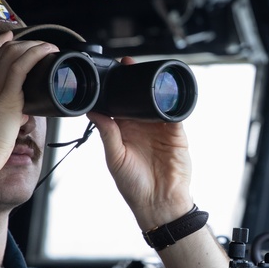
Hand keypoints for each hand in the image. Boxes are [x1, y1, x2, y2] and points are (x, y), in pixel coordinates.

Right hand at [0, 33, 57, 175]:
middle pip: (1, 51)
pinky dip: (35, 55)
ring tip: (47, 47)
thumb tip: (20, 113)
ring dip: (33, 47)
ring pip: (12, 55)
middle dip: (23, 44)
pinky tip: (46, 51)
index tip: (10, 37)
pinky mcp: (6, 98)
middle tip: (39, 45)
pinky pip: (21, 67)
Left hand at [86, 60, 193, 228]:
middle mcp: (141, 127)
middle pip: (138, 98)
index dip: (115, 89)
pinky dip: (172, 102)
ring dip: (154, 88)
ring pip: (157, 102)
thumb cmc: (134, 186)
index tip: (111, 73)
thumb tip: (92, 112)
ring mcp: (159, 129)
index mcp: (123, 132)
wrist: (160, 202)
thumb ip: (107, 133)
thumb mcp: (115, 158)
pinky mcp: (176, 134)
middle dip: (134, 81)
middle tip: (129, 65)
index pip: (118, 104)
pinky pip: (175, 113)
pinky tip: (167, 93)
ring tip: (148, 74)